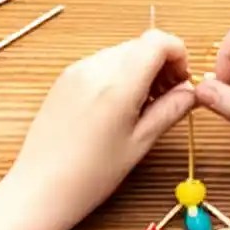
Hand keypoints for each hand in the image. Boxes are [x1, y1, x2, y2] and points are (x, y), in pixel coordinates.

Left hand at [4, 30, 194, 229]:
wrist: (39, 188)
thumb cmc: (90, 175)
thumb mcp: (139, 144)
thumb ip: (169, 111)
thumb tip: (190, 92)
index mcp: (117, 84)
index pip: (157, 41)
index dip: (178, 55)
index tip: (182, 82)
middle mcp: (94, 68)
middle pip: (139, 45)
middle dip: (160, 64)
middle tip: (167, 98)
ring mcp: (75, 71)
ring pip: (121, 53)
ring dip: (139, 70)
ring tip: (142, 107)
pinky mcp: (63, 79)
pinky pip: (100, 64)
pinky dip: (118, 76)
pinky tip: (118, 108)